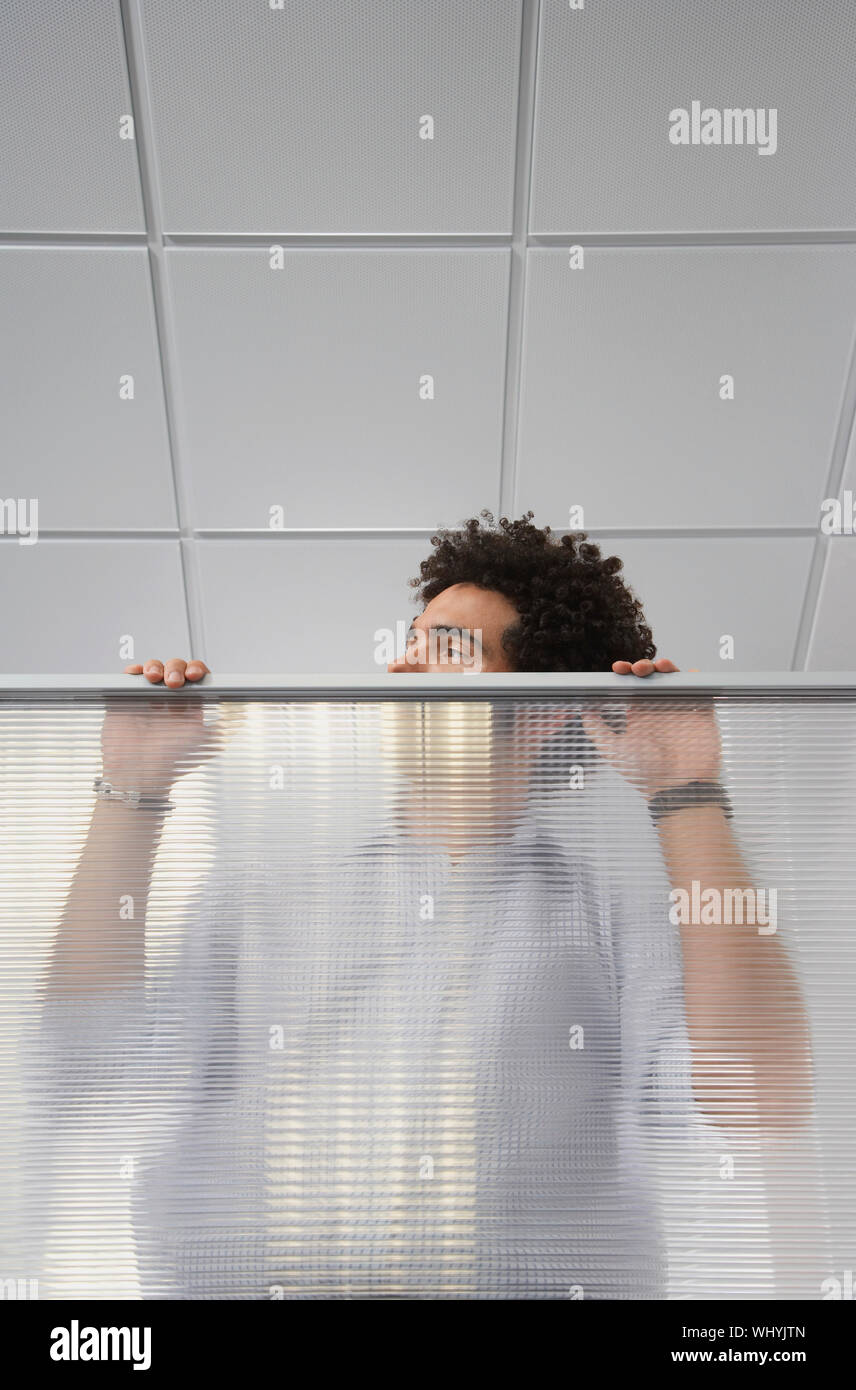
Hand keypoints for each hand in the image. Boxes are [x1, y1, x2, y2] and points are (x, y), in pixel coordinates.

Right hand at [103, 658, 217, 794]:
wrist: (140, 771)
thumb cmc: (171, 759)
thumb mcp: (205, 742)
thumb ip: (222, 728)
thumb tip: (242, 717)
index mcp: (190, 705)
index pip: (197, 677)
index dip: (197, 670)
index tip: (195, 675)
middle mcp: (171, 699)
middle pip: (176, 668)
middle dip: (177, 668)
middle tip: (175, 682)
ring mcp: (149, 698)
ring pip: (155, 668)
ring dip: (157, 667)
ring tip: (156, 678)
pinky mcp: (127, 698)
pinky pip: (131, 677)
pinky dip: (134, 670)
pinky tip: (138, 674)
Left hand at [583, 659, 720, 798]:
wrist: (676, 789)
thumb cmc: (644, 773)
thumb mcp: (613, 750)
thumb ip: (596, 731)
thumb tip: (582, 710)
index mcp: (639, 716)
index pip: (631, 686)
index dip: (625, 673)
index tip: (617, 668)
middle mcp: (659, 711)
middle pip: (653, 678)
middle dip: (645, 666)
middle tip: (639, 669)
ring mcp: (681, 712)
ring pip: (676, 680)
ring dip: (668, 669)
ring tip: (661, 667)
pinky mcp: (701, 715)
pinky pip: (702, 691)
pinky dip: (697, 680)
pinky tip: (690, 674)